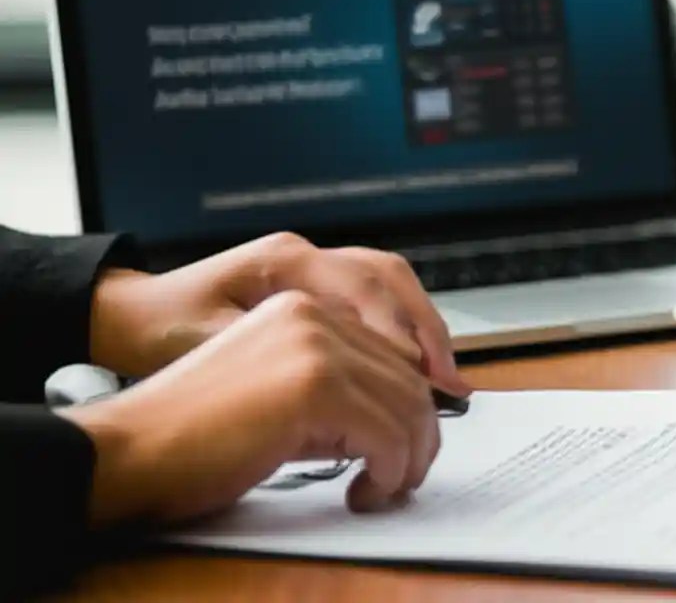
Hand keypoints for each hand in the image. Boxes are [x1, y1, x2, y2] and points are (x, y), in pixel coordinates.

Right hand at [61, 291, 439, 526]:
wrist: (131, 449)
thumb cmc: (192, 433)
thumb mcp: (277, 391)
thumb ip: (332, 386)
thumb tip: (397, 414)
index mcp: (302, 308)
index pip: (393, 347)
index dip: (414, 400)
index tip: (416, 440)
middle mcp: (312, 316)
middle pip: (409, 376)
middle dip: (419, 433)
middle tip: (406, 473)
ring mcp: (315, 347)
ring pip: (409, 406)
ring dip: (408, 458)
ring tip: (385, 487)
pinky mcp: (314, 388)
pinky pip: (389, 436)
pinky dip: (390, 473)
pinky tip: (364, 492)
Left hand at [89, 232, 468, 395]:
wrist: (132, 316)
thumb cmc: (159, 328)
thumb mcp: (210, 343)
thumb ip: (275, 356)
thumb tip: (348, 379)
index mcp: (283, 260)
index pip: (363, 285)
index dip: (399, 332)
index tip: (419, 376)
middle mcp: (306, 256)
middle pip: (390, 278)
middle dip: (427, 329)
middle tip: (447, 380)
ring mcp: (315, 268)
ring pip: (392, 285)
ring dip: (423, 328)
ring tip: (444, 376)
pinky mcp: (318, 289)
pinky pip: (377, 299)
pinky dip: (403, 330)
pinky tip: (415, 365)